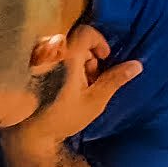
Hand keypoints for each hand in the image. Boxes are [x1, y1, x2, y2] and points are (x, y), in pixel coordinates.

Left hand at [7, 25, 141, 147]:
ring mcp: (38, 60)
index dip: (99, 42)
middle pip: (75, 43)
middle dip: (88, 58)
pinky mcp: (30, 69)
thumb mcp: (95, 100)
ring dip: (75, 63)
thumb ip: (115, 80)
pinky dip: (61, 67)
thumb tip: (137, 65)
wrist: (30, 133)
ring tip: (77, 87)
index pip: (86, 32)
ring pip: (63, 51)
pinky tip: (61, 87)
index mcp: (68, 57)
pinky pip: (50, 58)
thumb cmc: (63, 117)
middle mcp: (50, 53)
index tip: (104, 59)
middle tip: (91, 80)